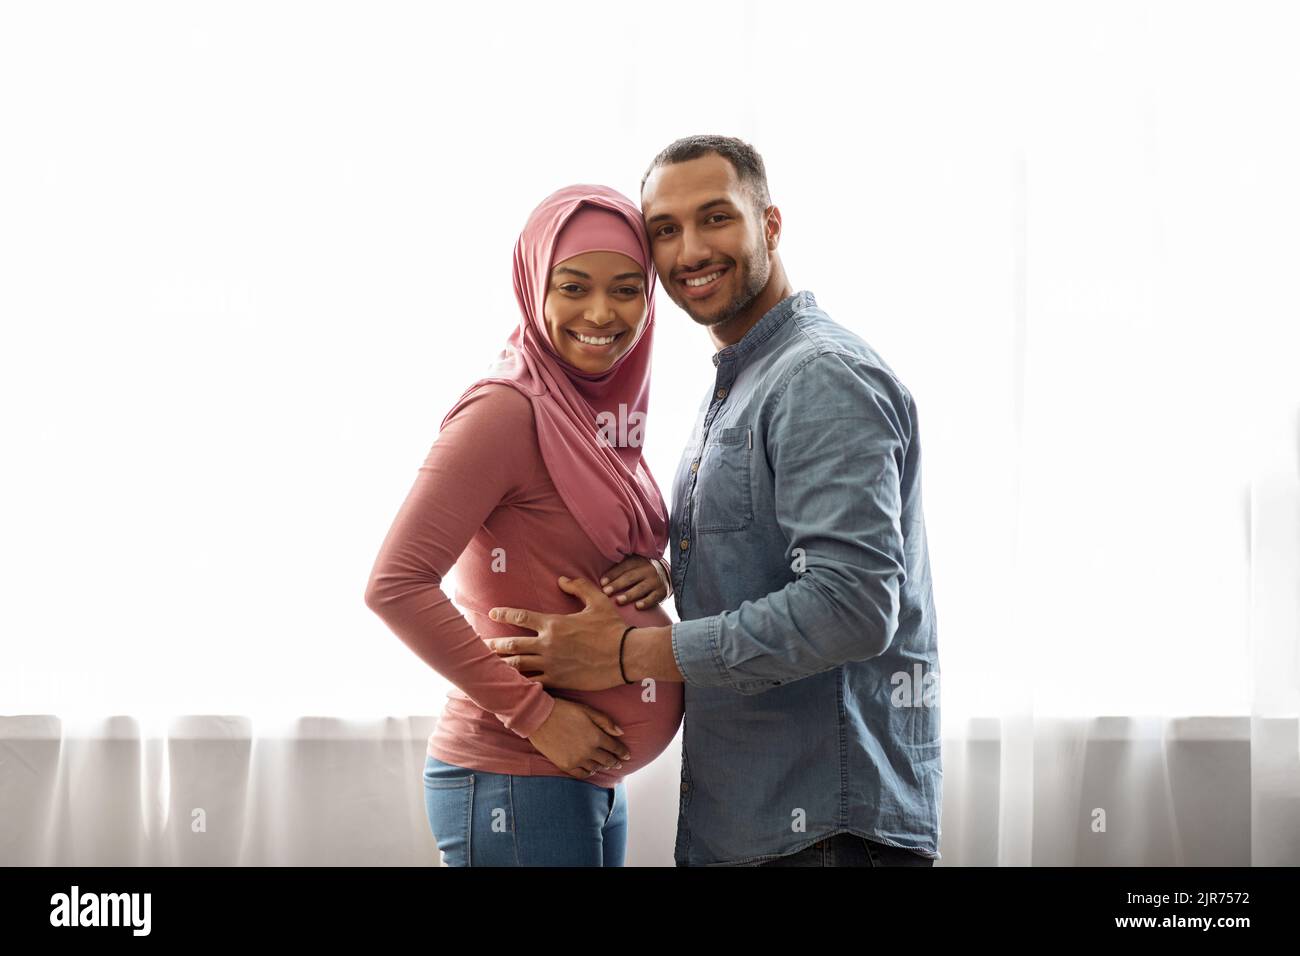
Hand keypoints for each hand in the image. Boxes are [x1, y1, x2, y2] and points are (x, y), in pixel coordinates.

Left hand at [485, 576, 626, 690]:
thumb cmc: (613, 627)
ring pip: (519, 665)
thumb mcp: (598, 601)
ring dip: (501, 664)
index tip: (492, 613)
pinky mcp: (559, 681)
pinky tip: (509, 685)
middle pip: (512, 644)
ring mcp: (552, 665)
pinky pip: (534, 683)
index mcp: (554, 624)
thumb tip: (561, 579)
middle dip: (494, 644)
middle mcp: (548, 644)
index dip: (504, 613)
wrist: (627, 655)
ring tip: (487, 666)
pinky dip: (520, 683)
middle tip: (479, 646)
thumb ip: (578, 587)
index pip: (521, 616)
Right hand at [528, 698, 630, 779]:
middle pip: (607, 760)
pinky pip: (581, 774)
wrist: (539, 718)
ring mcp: (577, 760)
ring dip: (603, 767)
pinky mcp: (565, 765)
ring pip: (596, 768)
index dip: (623, 752)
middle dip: (615, 761)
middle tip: (619, 763)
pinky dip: (589, 773)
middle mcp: (589, 751)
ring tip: (606, 765)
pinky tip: (591, 770)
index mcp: (596, 736)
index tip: (627, 755)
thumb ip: (606, 722)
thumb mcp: (587, 710)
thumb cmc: (564, 710)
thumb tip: (621, 733)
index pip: (615, 748)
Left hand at [600, 555, 667, 609]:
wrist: (664, 576)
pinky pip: (653, 598)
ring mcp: (655, 581)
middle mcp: (648, 570)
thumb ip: (619, 569)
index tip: (602, 583)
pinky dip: (646, 602)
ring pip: (641, 588)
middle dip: (617, 585)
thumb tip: (598, 578)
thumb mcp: (633, 566)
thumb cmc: (640, 572)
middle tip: (606, 592)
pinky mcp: (662, 592)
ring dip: (629, 595)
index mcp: (638, 561)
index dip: (612, 575)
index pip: (623, 567)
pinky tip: (637, 607)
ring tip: (618, 601)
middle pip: (630, 577)